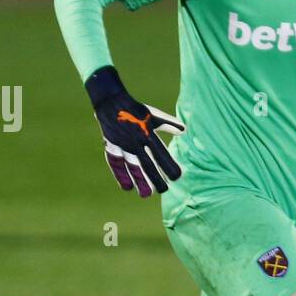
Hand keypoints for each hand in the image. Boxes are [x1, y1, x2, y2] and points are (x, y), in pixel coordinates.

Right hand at [85, 66, 183, 196]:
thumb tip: (184, 131)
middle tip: (164, 190)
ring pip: (132, 167)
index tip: (177, 177)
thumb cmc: (135, 110)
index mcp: (148, 133)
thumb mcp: (153, 115)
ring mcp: (123, 144)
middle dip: (156, 178)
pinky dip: (121, 175)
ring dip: (140, 181)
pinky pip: (116, 163)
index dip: (169, 166)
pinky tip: (127, 188)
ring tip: (146, 195)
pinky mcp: (112, 146)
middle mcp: (136, 141)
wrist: (110, 101)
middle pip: (148, 164)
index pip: (161, 153)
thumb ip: (169, 124)